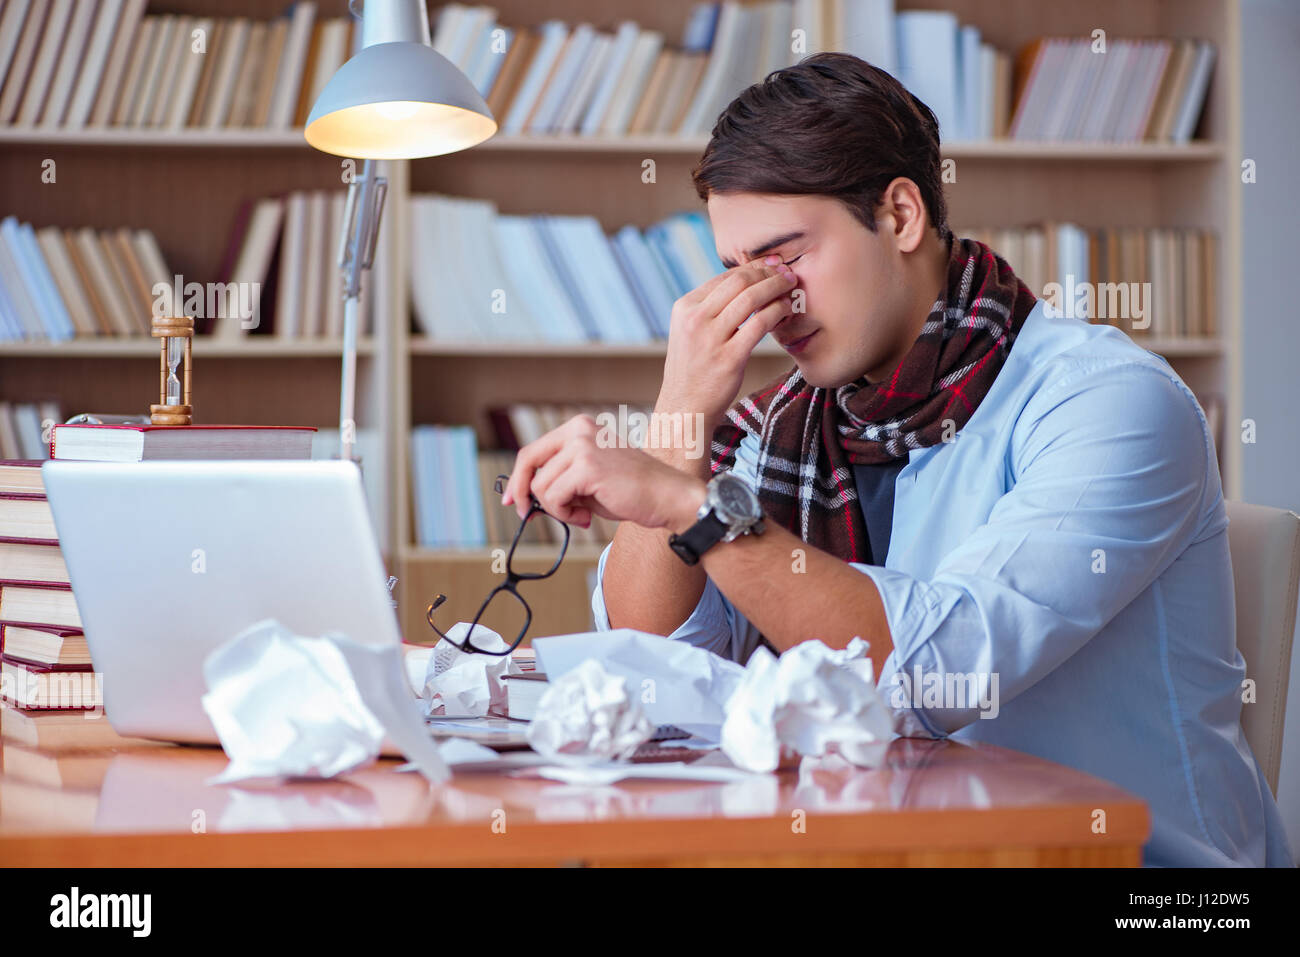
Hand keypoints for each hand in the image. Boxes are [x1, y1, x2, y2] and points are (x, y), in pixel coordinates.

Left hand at [501, 414, 705, 532]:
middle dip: (521, 491)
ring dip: (556, 509)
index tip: (512, 498)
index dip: (519, 476)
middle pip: (528, 460)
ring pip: (541, 486)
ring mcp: (582, 445)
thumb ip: (560, 480)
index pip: (534, 449)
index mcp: (580, 427)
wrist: (667, 497)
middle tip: (525, 513)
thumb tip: (526, 497)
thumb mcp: (588, 480)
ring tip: (582, 515)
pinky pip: (554, 497)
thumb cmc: (633, 491)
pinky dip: (565, 514)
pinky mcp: (586, 466)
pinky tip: (586, 517)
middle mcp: (579, 429)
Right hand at [657, 255, 798, 427]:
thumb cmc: (693, 370)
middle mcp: (695, 319)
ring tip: (790, 285)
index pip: (724, 277)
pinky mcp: (729, 358)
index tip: (772, 264)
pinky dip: (777, 311)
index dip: (753, 267)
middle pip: (738, 281)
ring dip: (775, 287)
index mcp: (684, 308)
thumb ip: (710, 309)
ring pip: (750, 298)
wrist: (684, 409)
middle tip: (787, 271)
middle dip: (767, 272)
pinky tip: (786, 309)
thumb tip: (744, 283)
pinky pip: (759, 324)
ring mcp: (710, 339)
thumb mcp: (690, 332)